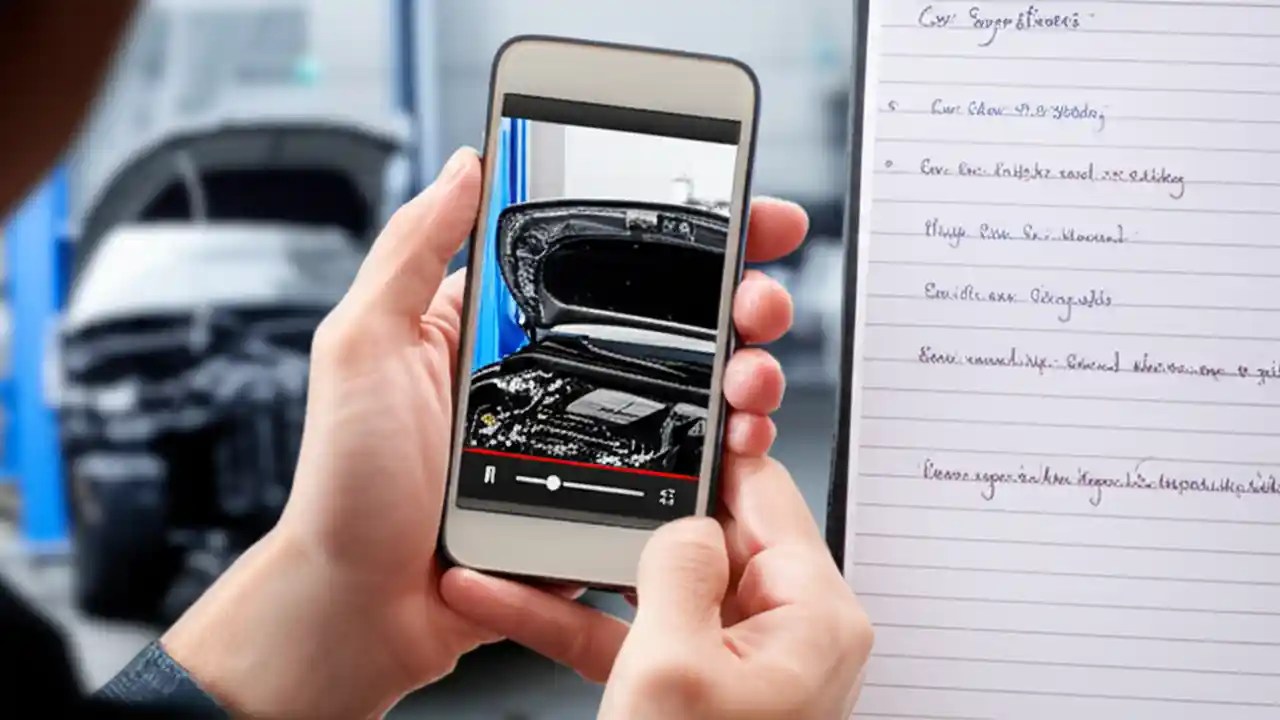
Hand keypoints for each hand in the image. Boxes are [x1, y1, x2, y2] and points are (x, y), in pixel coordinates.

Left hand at [159, 146, 809, 718]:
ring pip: (689, 395)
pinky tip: (738, 443)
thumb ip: (412, 250)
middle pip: (665, 325)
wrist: (365, 613)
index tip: (735, 215)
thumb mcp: (362, 346)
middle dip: (734, 301)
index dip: (671, 235)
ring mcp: (581, 444)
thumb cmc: (348, 489)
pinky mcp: (601, 503)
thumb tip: (466, 166)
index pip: (598, 264)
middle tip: (760, 300)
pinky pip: (678, 470)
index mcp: (497, 333)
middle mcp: (548, 380)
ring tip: (752, 376)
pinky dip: (724, 454)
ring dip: (743, 374)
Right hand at [440, 454, 872, 718]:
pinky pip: (637, 636)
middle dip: (629, 515)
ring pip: (660, 587)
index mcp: (813, 615)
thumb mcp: (674, 665)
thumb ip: (678, 569)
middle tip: (573, 482)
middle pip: (707, 536)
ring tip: (519, 542)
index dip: (709, 455)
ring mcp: (740, 663)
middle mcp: (787, 632)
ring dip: (586, 571)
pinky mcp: (695, 690)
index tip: (665, 421)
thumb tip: (679, 522)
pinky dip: (579, 622)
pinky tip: (514, 600)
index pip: (767, 495)